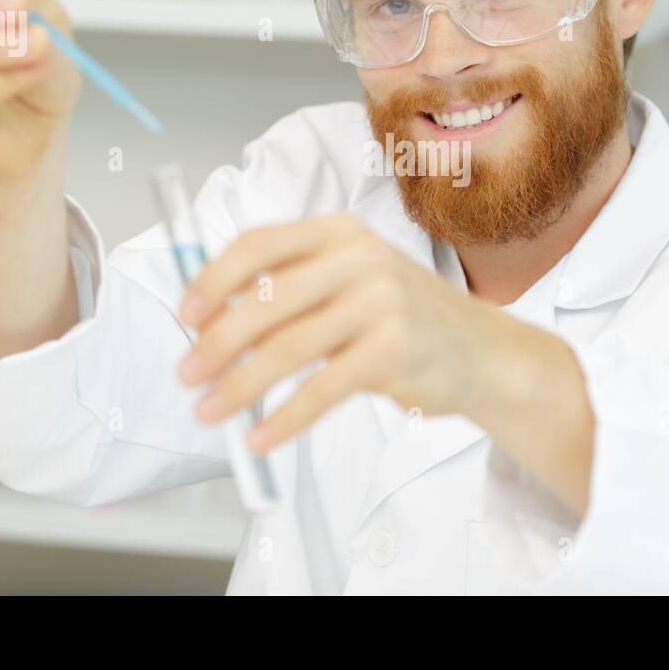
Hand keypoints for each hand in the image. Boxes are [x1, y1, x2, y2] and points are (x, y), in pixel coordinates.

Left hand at [175, 213, 536, 450]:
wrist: (483, 352)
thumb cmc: (404, 318)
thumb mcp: (353, 280)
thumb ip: (294, 288)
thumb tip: (211, 321)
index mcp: (340, 232)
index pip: (259, 244)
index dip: (213, 279)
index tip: (185, 314)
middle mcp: (360, 258)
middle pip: (266, 300)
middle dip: (215, 342)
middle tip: (187, 374)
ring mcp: (381, 303)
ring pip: (286, 348)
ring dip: (238, 386)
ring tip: (210, 411)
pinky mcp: (394, 350)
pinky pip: (320, 390)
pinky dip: (283, 419)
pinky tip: (261, 437)